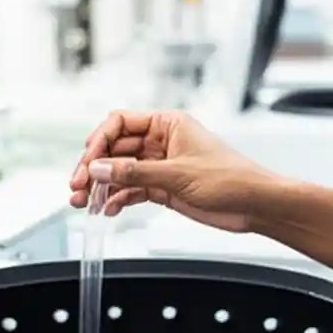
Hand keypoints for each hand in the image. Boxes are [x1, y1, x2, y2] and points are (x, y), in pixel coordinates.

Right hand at [69, 110, 281, 232]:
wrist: (255, 205)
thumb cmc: (231, 179)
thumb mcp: (178, 175)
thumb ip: (135, 173)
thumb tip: (100, 170)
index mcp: (168, 124)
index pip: (120, 123)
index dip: (99, 142)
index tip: (87, 164)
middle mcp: (162, 141)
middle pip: (115, 149)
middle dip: (95, 169)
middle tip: (78, 188)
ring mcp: (161, 165)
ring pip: (120, 172)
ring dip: (102, 187)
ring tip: (85, 203)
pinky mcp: (164, 187)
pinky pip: (132, 189)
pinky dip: (118, 199)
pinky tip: (108, 210)